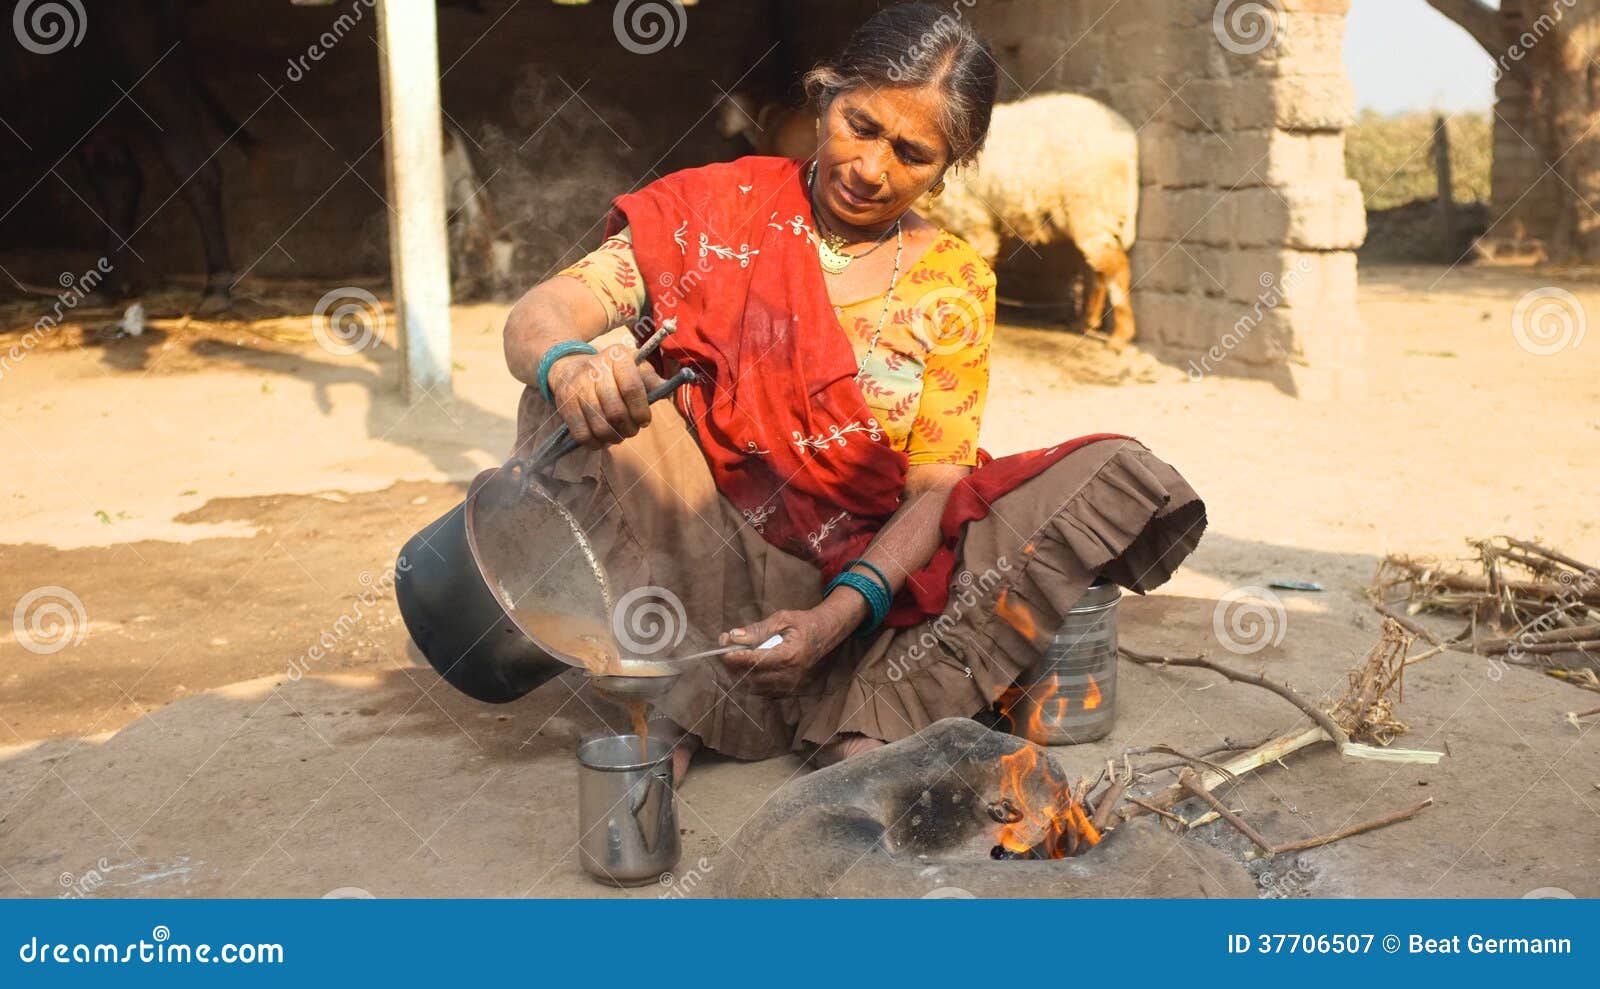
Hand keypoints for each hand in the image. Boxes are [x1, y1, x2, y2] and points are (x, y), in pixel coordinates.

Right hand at [546, 340, 665, 448]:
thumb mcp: (632, 367)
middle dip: (629, 428)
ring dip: (614, 438)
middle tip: (631, 430)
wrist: (570, 367)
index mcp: (617, 358)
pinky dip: (595, 443)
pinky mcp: (564, 404)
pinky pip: (582, 434)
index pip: (632, 388)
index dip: (640, 410)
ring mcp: (577, 387)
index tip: (644, 421)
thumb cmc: (610, 372)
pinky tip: (601, 439)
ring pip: (600, 426)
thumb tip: (665, 389)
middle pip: (616, 412)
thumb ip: (650, 379)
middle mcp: (595, 369)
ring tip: (618, 435)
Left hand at [718, 606, 853, 695]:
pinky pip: (760, 690)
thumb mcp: (781, 619)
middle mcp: (789, 674)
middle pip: (750, 676)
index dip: (735, 657)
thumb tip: (733, 636)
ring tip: (734, 654)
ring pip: (752, 686)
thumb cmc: (802, 624)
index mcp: (789, 655)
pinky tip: (746, 665)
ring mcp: (788, 685)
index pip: (755, 662)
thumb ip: (757, 630)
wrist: (823, 635)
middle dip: (733, 664)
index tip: (722, 649)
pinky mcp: (785, 690)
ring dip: (738, 672)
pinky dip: (749, 678)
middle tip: (725, 647)